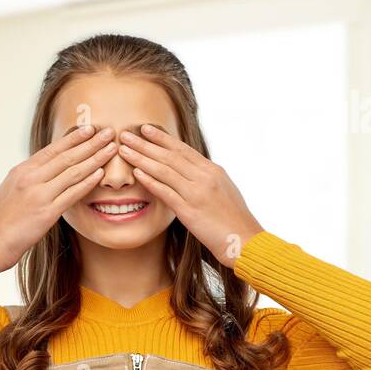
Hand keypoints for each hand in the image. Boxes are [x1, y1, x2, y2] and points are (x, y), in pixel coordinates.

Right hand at [0, 125, 118, 271]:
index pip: (52, 149)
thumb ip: (30, 176)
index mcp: (22, 171)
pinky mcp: (46, 213)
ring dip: (95, 158)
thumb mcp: (12, 188)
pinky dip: (87, 182)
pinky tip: (100, 173)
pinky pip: (72, 194)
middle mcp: (31, 179)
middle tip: (108, 131)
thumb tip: (46, 167)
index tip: (90, 128)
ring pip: (73, 172)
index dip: (73, 138)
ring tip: (111, 148)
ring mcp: (39, 195)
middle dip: (90, 143)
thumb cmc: (1, 218)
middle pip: (66, 156)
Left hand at [119, 125, 262, 267]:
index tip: (145, 129)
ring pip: (164, 170)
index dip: (162, 138)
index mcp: (213, 171)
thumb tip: (192, 171)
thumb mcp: (223, 190)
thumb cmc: (234, 219)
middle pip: (170, 156)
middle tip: (126, 134)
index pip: (183, 149)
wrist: (246, 241)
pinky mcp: (190, 211)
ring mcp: (197, 193)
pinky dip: (150, 181)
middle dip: (145, 144)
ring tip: (124, 150)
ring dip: (141, 158)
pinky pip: (166, 192)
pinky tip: (136, 173)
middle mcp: (205, 177)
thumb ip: (206, 179)